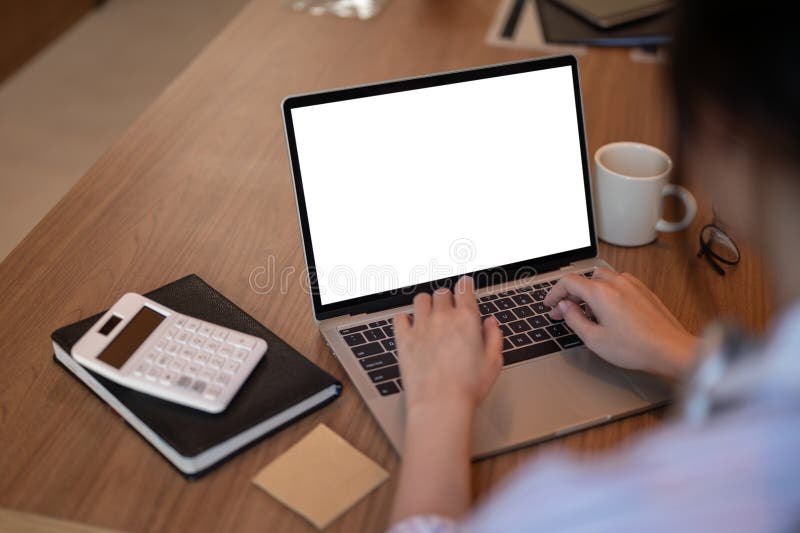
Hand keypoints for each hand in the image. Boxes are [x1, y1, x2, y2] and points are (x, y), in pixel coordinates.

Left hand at [394, 276, 503, 411]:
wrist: (440, 403)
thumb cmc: (467, 387)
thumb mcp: (493, 363)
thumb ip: (494, 337)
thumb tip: (491, 323)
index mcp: (467, 320)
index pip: (464, 290)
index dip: (465, 284)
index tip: (464, 284)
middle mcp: (443, 318)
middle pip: (442, 293)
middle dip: (446, 297)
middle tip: (447, 306)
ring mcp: (421, 327)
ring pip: (421, 300)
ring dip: (426, 303)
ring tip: (428, 313)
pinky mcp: (403, 339)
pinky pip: (399, 317)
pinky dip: (404, 318)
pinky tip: (409, 325)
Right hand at [543, 268, 697, 378]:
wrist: (671, 350)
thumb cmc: (636, 348)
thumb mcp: (594, 339)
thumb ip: (574, 319)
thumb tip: (564, 307)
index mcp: (601, 292)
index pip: (569, 282)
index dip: (554, 293)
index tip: (550, 304)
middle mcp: (616, 283)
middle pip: (585, 279)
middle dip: (571, 295)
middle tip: (564, 313)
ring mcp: (632, 285)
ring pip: (602, 280)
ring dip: (589, 293)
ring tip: (587, 314)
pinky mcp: (643, 291)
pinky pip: (618, 284)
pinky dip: (606, 293)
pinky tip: (608, 312)